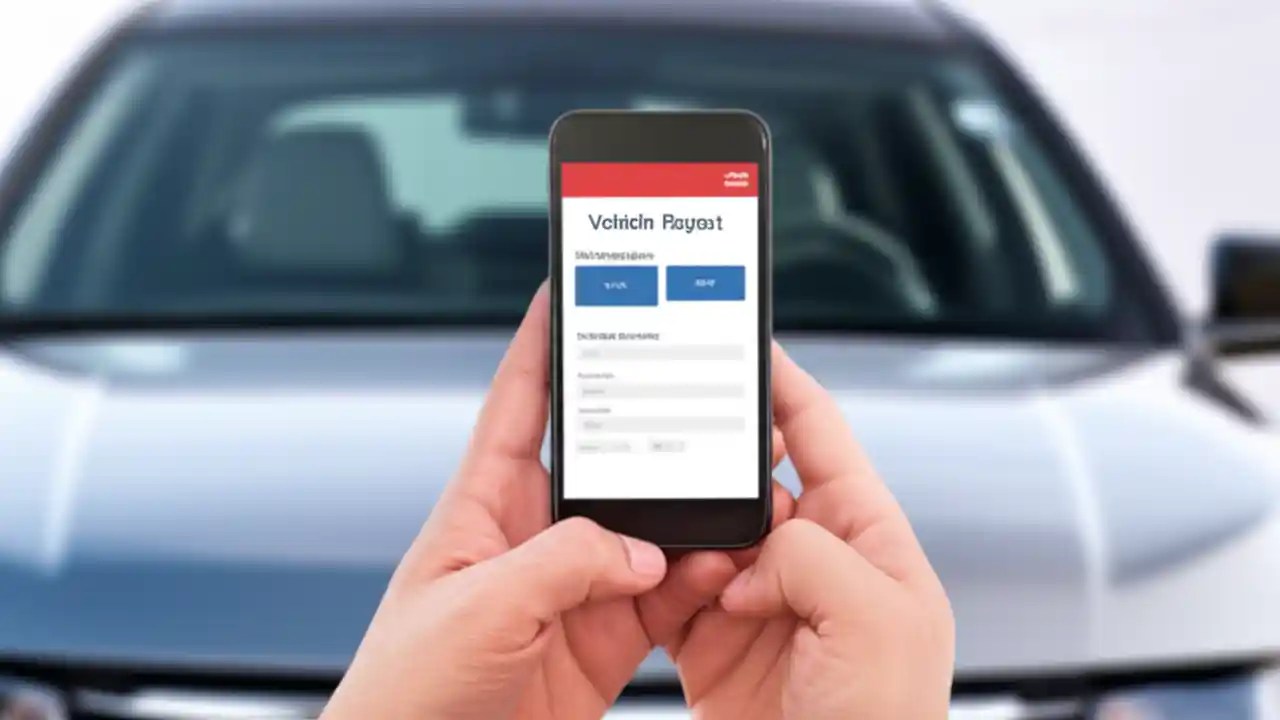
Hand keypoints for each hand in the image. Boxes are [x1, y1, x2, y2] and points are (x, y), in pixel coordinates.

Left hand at [322, 286, 739, 719]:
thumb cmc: (405, 690)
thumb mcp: (476, 610)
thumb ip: (559, 565)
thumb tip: (639, 550)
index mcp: (483, 507)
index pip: (517, 404)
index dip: (541, 343)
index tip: (569, 288)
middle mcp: (533, 537)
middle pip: (606, 464)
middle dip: (656, 434)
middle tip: (708, 405)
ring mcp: (571, 587)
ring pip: (647, 530)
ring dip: (690, 517)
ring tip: (734, 500)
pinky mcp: (601, 638)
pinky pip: (664, 597)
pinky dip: (698, 584)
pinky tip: (720, 572)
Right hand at [660, 345, 954, 719]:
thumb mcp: (876, 619)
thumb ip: (814, 553)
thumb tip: (755, 549)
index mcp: (869, 543)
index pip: (824, 441)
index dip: (787, 389)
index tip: (750, 347)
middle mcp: (815, 566)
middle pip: (752, 485)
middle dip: (716, 473)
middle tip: (682, 457)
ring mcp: (761, 604)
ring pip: (704, 535)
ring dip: (683, 537)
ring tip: (681, 553)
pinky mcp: (714, 643)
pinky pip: (673, 590)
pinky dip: (655, 582)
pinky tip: (653, 583)